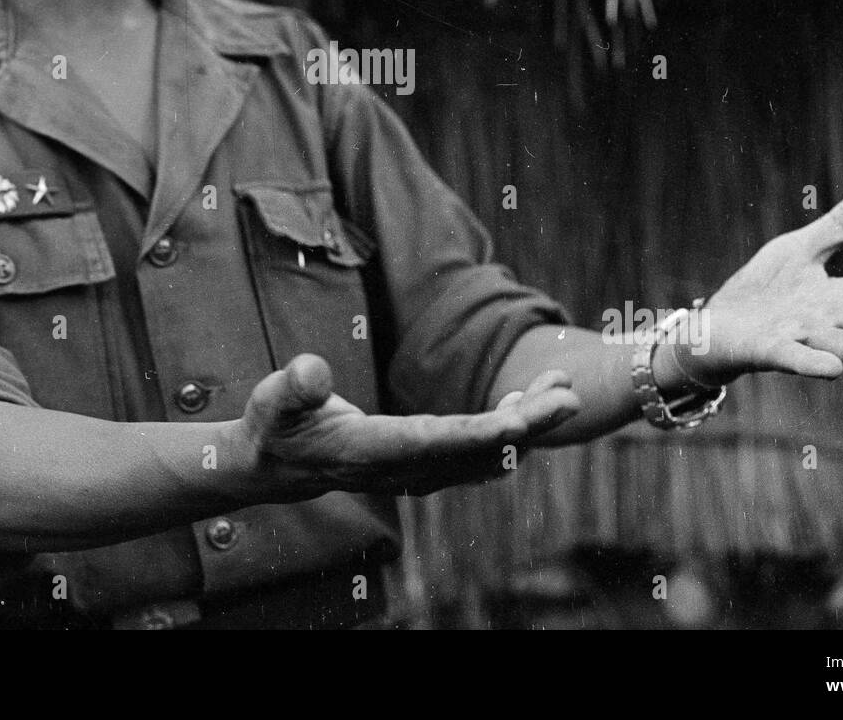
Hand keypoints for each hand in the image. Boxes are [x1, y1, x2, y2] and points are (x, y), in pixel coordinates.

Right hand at [234, 353, 580, 498]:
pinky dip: (508, 428)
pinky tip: (531, 403)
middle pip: (473, 451)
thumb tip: (313, 371)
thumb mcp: (273, 400)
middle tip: (569, 398)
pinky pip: (476, 450)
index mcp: (368, 451)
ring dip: (526, 425)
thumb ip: (294, 386)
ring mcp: (415, 470)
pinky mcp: (423, 462)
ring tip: (562, 387)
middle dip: (525, 427)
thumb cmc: (275, 423)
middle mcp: (401, 469)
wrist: (278, 462)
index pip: (431, 445)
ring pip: (483, 453)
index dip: (477, 436)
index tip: (521, 426)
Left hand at [686, 190, 842, 385]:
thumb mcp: (800, 250)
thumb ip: (839, 229)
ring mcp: (801, 339)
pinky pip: (793, 357)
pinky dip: (812, 363)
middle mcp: (831, 324)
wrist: (713, 327)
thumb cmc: (761, 292)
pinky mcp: (768, 349)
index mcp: (842, 299)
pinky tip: (833, 370)